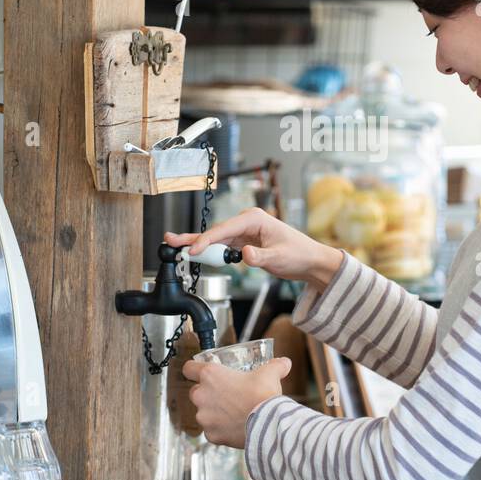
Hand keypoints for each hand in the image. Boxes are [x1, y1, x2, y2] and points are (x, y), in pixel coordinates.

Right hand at [165, 207, 343, 289]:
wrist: (309, 261)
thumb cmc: (298, 254)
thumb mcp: (279, 258)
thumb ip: (260, 257)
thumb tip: (244, 255)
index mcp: (255, 219)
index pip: (225, 229)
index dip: (207, 240)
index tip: (193, 250)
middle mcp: (247, 222)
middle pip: (215, 231)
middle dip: (193, 238)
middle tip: (171, 240)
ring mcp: (244, 232)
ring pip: (216, 239)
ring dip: (197, 244)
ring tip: (176, 247)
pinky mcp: (244, 242)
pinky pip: (222, 246)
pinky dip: (209, 251)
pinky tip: (194, 253)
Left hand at [181, 357, 292, 448]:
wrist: (268, 425)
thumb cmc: (263, 396)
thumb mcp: (270, 373)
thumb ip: (275, 366)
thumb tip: (284, 363)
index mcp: (211, 376)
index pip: (189, 368)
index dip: (194, 369)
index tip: (198, 372)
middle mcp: (201, 396)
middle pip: (195, 392)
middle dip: (207, 393)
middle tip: (225, 395)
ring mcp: (204, 417)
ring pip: (203, 413)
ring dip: (214, 412)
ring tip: (233, 413)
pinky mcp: (211, 435)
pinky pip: (212, 431)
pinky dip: (220, 429)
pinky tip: (235, 426)